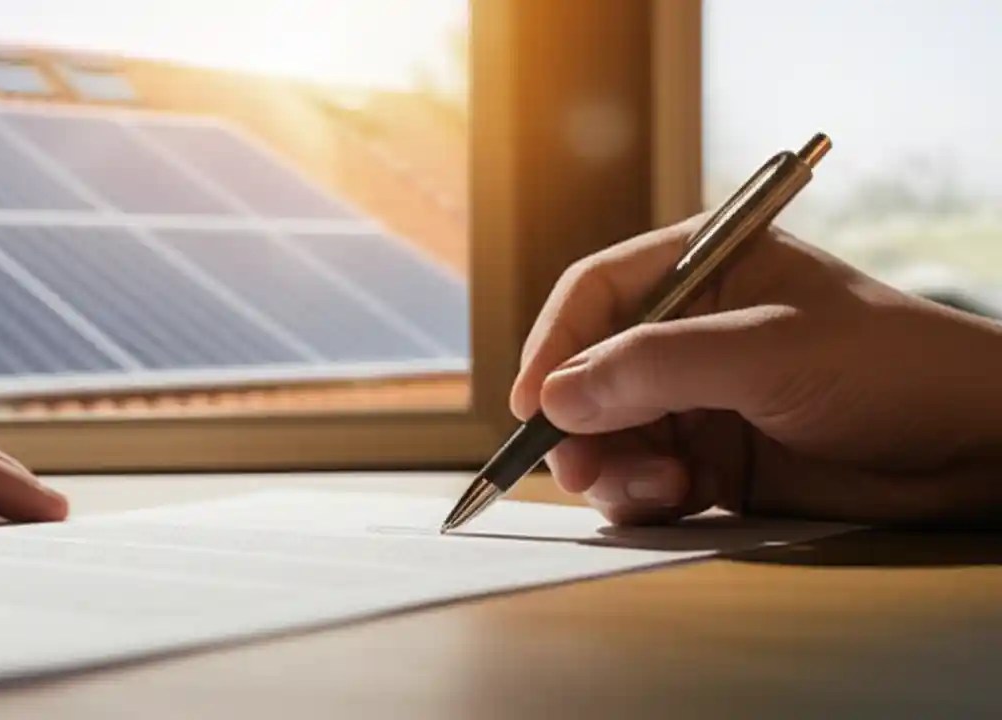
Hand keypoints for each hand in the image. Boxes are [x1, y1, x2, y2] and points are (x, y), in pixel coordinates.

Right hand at [511, 215, 1001, 525]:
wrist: (975, 452)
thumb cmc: (890, 368)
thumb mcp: (766, 349)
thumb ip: (655, 367)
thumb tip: (555, 397)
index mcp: (704, 267)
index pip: (598, 294)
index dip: (555, 343)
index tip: (530, 402)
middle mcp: (692, 330)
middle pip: (590, 370)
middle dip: (577, 419)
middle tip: (577, 465)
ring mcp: (701, 398)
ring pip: (609, 432)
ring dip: (612, 464)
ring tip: (653, 486)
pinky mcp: (716, 461)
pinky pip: (645, 477)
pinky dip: (645, 493)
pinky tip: (684, 495)